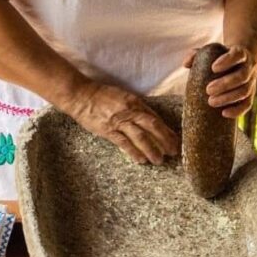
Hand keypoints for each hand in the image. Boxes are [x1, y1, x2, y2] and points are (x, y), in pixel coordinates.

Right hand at [65, 82, 179, 164]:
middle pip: (152, 126)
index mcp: (135, 102)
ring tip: (159, 160)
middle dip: (165, 140)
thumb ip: (136, 108)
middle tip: (173, 151)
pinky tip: (141, 159)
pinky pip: (124, 143)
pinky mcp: (108, 130)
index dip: (166, 130)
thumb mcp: (123, 97)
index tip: (175, 139)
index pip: (155, 117)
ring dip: (151, 149)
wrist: (81, 96)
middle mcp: (130, 111)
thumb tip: (150, 120)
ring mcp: (119, 121)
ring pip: (140, 136)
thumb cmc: (102, 96)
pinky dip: (133, 152)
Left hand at [183, 45, 256, 118]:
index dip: (228, 61)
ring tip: (211, 102)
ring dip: (228, 98)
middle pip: (242, 76)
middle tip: (208, 90)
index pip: (238, 54)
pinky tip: (224, 113)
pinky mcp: (250, 95)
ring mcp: (252, 82)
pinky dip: (237, 110)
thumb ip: (197, 54)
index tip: (213, 68)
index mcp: (241, 53)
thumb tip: (186, 64)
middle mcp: (249, 67)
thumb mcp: (211, 52)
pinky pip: (247, 104)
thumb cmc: (221, 57)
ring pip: (245, 91)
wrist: (241, 62)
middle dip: (225, 84)